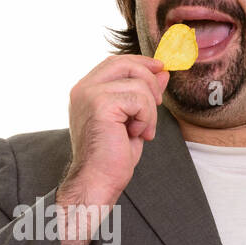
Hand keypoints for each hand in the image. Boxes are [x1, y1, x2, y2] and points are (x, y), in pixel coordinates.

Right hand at [62, 54, 168, 206]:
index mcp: (86, 91)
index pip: (115, 62)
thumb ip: (143, 94)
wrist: (97, 181)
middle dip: (149, 81)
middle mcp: (84, 89)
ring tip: (141, 131)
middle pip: (125, 63)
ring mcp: (90, 95)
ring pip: (138, 84)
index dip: (140, 62)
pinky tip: (136, 134)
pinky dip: (145, 118)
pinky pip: (139, 99)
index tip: (160, 69)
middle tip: (156, 106)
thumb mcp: (132, 119)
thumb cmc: (111, 158)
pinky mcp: (101, 104)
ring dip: (149, 110)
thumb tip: (161, 72)